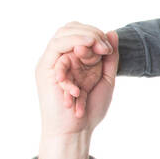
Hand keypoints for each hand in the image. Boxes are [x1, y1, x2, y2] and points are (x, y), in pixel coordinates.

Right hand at [37, 23, 118, 138]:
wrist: (76, 130)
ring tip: (96, 47)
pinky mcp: (46, 68)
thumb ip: (109, 58)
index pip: (82, 33)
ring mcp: (53, 62)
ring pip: (62, 35)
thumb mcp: (105, 78)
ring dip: (82, 37)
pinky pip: (56, 47)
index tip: (109, 49)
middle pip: (71, 29)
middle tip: (104, 48)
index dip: (96, 34)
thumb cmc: (90, 109)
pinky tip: (84, 51)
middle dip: (90, 34)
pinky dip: (70, 45)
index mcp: (76, 60)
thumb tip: (113, 32)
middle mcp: (63, 59)